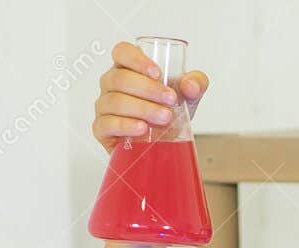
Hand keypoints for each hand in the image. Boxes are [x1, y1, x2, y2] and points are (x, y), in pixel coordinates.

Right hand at [92, 41, 208, 153]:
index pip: (122, 52)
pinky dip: (126, 125)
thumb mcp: (188, 96)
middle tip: (171, 100)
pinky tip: (142, 128)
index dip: (137, 59)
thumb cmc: (169, 111)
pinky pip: (107, 124)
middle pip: (121, 78)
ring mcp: (104, 106)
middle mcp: (112, 83)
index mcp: (128, 68)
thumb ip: (196, 83)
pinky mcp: (102, 129)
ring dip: (142, 108)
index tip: (158, 73)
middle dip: (148, 89)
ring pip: (116, 101)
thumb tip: (190, 85)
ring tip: (164, 117)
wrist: (164, 143)